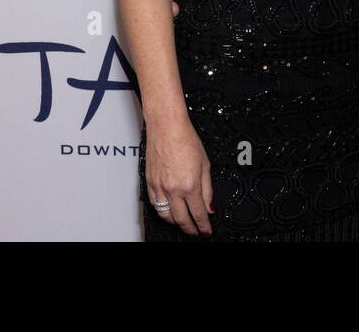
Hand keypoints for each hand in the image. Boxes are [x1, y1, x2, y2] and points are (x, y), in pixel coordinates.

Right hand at [144, 117, 213, 235]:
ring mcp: (159, 187)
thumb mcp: (205, 164)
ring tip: (183, 223)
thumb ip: (208, 189)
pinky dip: (163, 211)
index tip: (206, 231)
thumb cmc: (185, 139)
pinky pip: (155, 205)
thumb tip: (209, 206)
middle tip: (196, 232)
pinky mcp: (149, 183)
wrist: (166, 127)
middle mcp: (173, 189)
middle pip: (181, 220)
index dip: (203, 226)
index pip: (198, 214)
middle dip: (190, 229)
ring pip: (165, 216)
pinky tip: (169, 211)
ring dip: (175, 222)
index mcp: (189, 185)